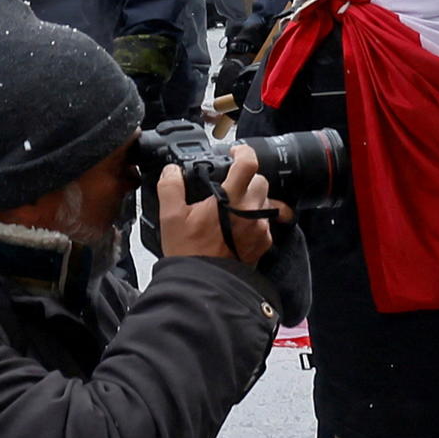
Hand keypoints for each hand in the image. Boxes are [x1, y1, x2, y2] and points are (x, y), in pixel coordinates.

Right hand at [153, 156, 274, 263]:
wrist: (204, 285)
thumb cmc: (189, 253)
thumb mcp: (171, 217)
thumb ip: (171, 187)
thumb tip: (171, 171)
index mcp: (231, 199)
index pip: (248, 163)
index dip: (243, 151)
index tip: (235, 152)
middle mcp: (252, 211)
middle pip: (261, 180)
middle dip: (247, 177)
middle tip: (229, 183)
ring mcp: (261, 227)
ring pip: (266, 200)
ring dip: (252, 198)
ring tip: (233, 206)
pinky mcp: (264, 243)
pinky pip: (267, 222)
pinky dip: (256, 218)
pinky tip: (239, 225)